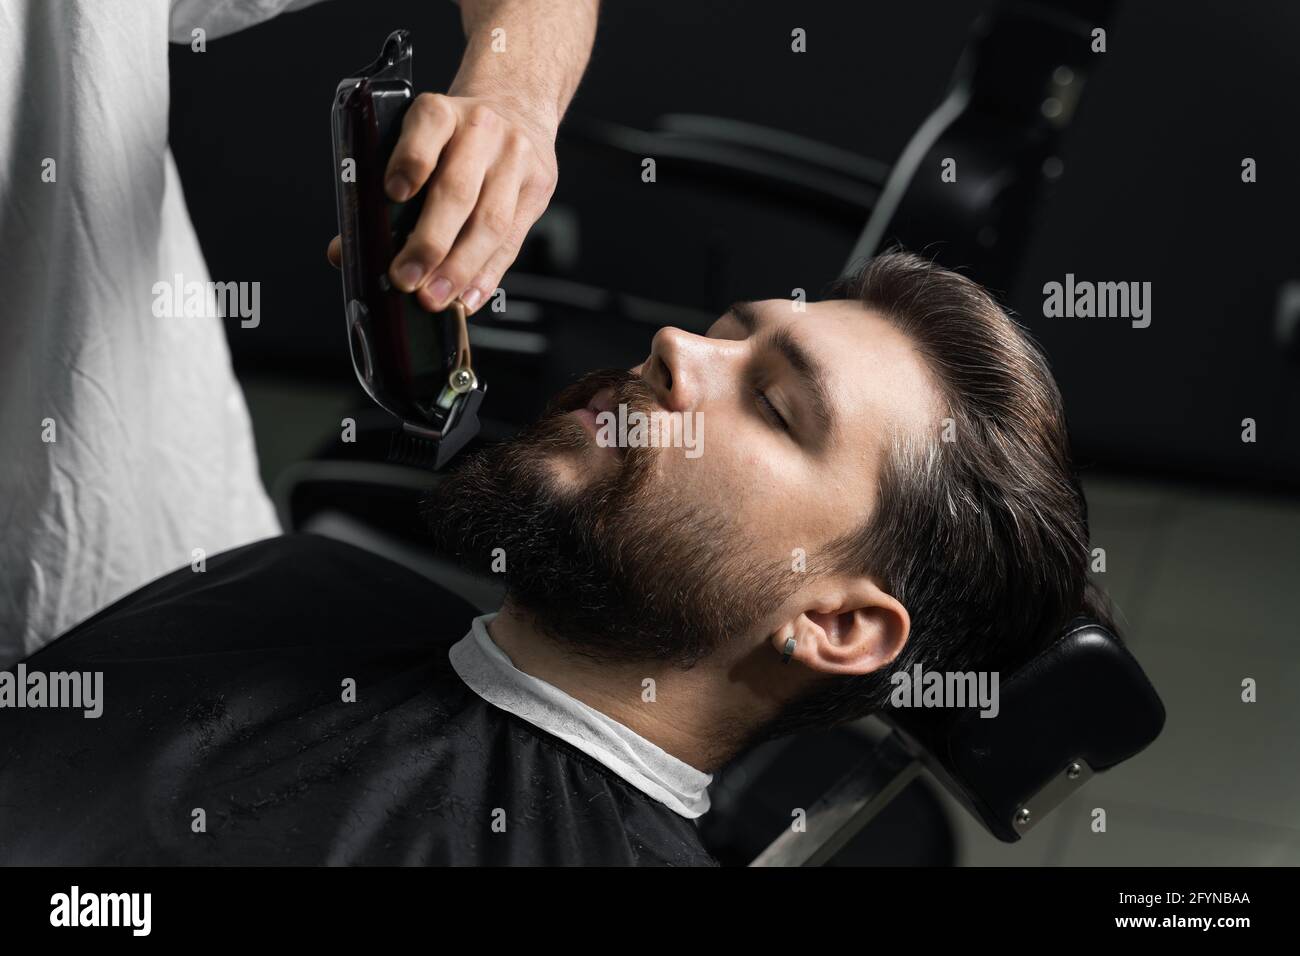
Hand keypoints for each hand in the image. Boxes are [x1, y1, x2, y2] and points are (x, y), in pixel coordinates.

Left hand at [326, 92, 558, 314]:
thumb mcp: (420, 143)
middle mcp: (482, 130)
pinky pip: (512, 240)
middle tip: (406, 278)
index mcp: (441, 112)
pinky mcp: (538, 187)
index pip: (428, 128)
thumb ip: (385, 192)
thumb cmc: (455, 139)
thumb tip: (344, 251)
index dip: (411, 160)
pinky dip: (487, 275)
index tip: (393, 193)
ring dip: (459, 267)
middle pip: (458, 190)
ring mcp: (515, 158)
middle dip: (430, 242)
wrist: (517, 109)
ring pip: (490, 221)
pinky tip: (468, 296)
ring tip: (435, 296)